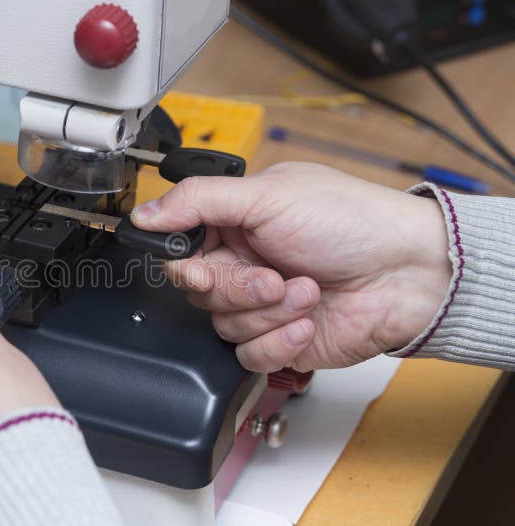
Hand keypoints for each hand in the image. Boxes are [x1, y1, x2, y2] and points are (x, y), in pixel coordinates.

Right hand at [131, 163, 451, 371]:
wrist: (406, 272)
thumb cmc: (350, 222)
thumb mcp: (267, 195)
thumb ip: (198, 201)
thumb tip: (145, 214)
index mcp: (233, 225)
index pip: (180, 253)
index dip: (186, 266)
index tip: (202, 266)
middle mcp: (242, 266)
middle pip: (199, 294)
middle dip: (238, 288)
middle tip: (273, 275)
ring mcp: (260, 306)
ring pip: (223, 326)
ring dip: (268, 312)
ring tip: (307, 290)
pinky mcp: (278, 342)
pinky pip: (249, 355)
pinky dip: (279, 341)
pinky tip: (308, 321)